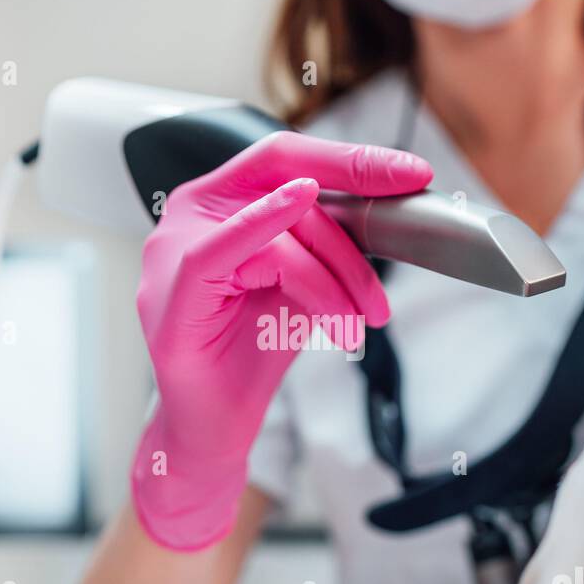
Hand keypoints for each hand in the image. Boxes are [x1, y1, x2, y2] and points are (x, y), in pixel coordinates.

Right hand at [132, 131, 432, 549]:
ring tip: (352, 323)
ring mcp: (171, 252)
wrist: (216, 426)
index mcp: (218, 203)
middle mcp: (189, 216)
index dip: (352, 159)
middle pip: (289, 192)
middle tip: (377, 298)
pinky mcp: (171, 297)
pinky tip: (298, 203)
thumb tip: (387, 211)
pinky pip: (218, 249)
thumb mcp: (301, 283)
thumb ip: (325, 242)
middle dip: (349, 243)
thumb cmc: (250, 352)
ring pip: (275, 235)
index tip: (413, 174)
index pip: (286, 158)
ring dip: (330, 280)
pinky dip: (263, 223)